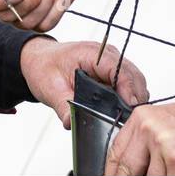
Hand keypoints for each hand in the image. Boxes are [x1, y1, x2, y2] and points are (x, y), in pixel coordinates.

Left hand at [19, 39, 148, 127]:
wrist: (39, 59)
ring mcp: (110, 59)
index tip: (130, 107)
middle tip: (131, 118)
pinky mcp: (111, 67)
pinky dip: (131, 93)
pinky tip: (124, 108)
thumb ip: (63, 107)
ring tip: (129, 116)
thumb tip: (71, 122)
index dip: (127, 88)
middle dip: (135, 95)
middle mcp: (105, 53)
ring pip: (134, 77)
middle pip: (132, 73)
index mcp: (90, 53)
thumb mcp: (50, 89)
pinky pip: (128, 79)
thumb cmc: (44, 67)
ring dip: (135, 95)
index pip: (117, 68)